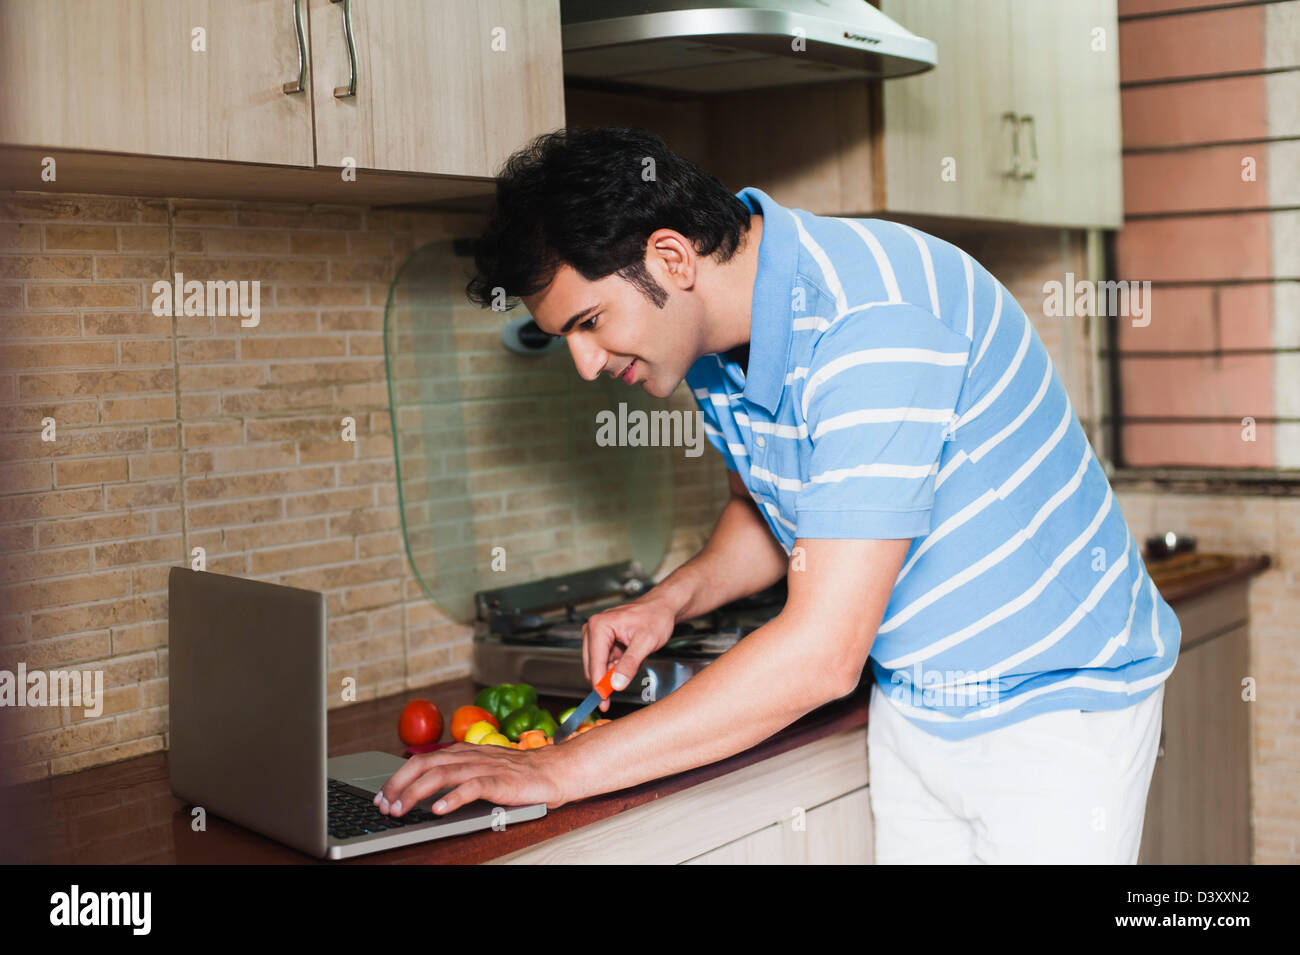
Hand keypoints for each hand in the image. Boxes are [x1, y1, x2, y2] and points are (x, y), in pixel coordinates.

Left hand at [373, 742, 570, 816]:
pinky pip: (472, 787)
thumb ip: (458, 775)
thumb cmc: (519, 775)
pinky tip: (439, 809)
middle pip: (425, 764)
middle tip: (385, 805)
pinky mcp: (501, 780)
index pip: (422, 760)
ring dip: (416, 793)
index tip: (383, 796)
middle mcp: (470, 756)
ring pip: (442, 774)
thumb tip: (428, 792)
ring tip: (401, 809)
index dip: (398, 777)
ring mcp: (485, 767)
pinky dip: (453, 798)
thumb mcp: (482, 771)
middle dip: (399, 785)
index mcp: (463, 753)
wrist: (555, 770)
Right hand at [582, 596, 676, 712]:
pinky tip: (631, 659)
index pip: (595, 662)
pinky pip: (605, 663)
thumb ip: (630, 664)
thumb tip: (616, 684)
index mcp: (600, 626)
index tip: (603, 702)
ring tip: (635, 661)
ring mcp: (597, 636)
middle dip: (606, 680)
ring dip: (613, 672)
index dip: (599, 685)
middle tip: (618, 693)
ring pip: (598, 666)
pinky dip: (617, 668)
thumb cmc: (655, 617)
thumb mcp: (646, 642)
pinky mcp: (602, 642)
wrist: (662, 608)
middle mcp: (593, 629)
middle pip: (592, 666)